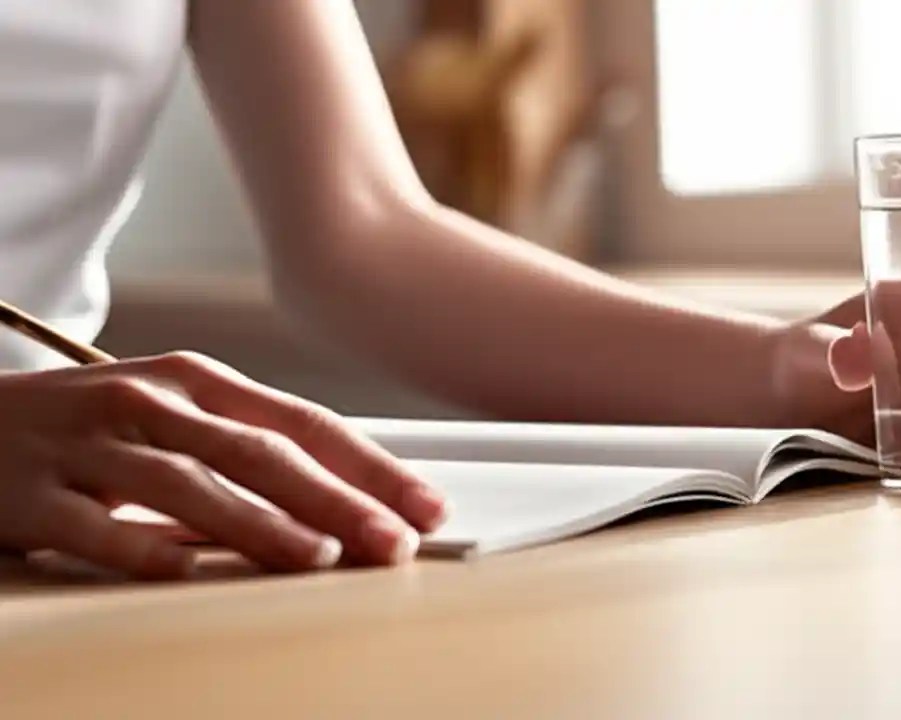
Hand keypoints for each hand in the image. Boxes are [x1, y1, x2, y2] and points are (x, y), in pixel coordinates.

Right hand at [0, 352, 446, 578]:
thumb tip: (342, 502)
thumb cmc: (85, 425)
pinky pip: (92, 525)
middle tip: (394, 540)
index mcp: (195, 382)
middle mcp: (148, 401)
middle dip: (337, 499)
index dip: (369, 466)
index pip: (302, 424)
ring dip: (260, 522)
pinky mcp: (29, 493)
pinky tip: (186, 570)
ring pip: (188, 483)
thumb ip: (245, 452)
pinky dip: (141, 547)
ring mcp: (88, 445)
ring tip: (319, 557)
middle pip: (260, 452)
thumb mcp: (170, 418)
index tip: (424, 506)